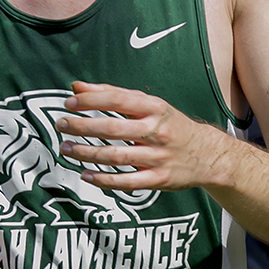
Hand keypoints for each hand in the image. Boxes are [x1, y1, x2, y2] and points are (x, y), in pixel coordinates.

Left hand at [56, 81, 230, 190]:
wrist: (207, 154)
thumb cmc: (169, 125)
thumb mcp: (148, 104)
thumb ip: (112, 94)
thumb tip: (77, 87)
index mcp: (154, 108)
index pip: (118, 100)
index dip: (91, 101)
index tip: (69, 103)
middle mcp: (157, 131)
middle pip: (113, 129)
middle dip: (83, 127)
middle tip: (61, 125)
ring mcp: (158, 157)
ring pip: (116, 156)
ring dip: (87, 153)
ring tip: (66, 149)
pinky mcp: (159, 179)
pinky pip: (127, 181)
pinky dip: (104, 180)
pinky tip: (86, 175)